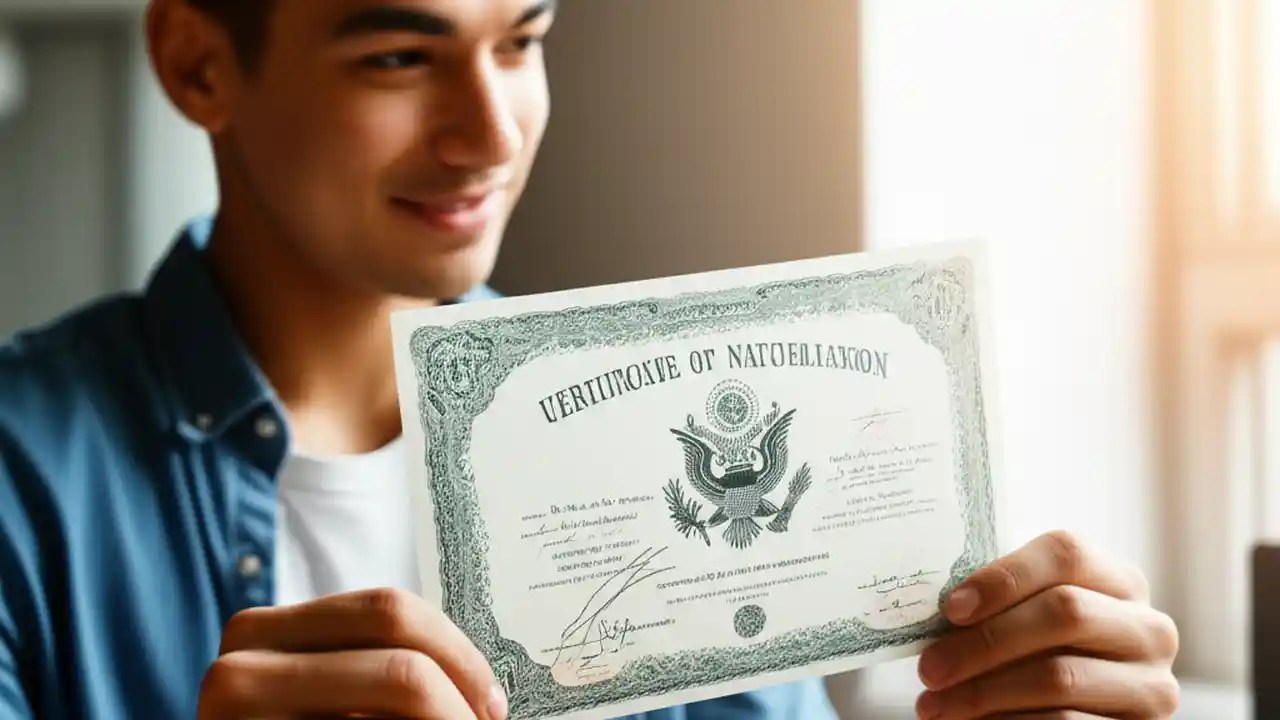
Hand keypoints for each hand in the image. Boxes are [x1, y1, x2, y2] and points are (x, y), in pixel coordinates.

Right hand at [197, 587, 507, 719]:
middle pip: (400, 663)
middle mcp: (236, 672)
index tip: (491, 702)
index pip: (389, 611)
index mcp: (258, 633)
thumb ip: (379, 672)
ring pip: (395, 692)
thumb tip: (482, 694)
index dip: (458, 654)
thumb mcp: (331, 692)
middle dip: (460, 698)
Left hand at [915, 530, 1179, 718]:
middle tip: (929, 668)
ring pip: (1060, 676)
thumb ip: (1000, 604)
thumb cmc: (1038, 656)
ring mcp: (1151, 684)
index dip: (1004, 577)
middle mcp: (1148, 628)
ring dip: (984, 692)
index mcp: (1118, 581)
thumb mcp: (1028, 620)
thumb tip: (938, 605)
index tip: (950, 608)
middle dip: (984, 641)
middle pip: (1064, 612)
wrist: (1077, 715)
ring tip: (935, 704)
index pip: (1066, 554)